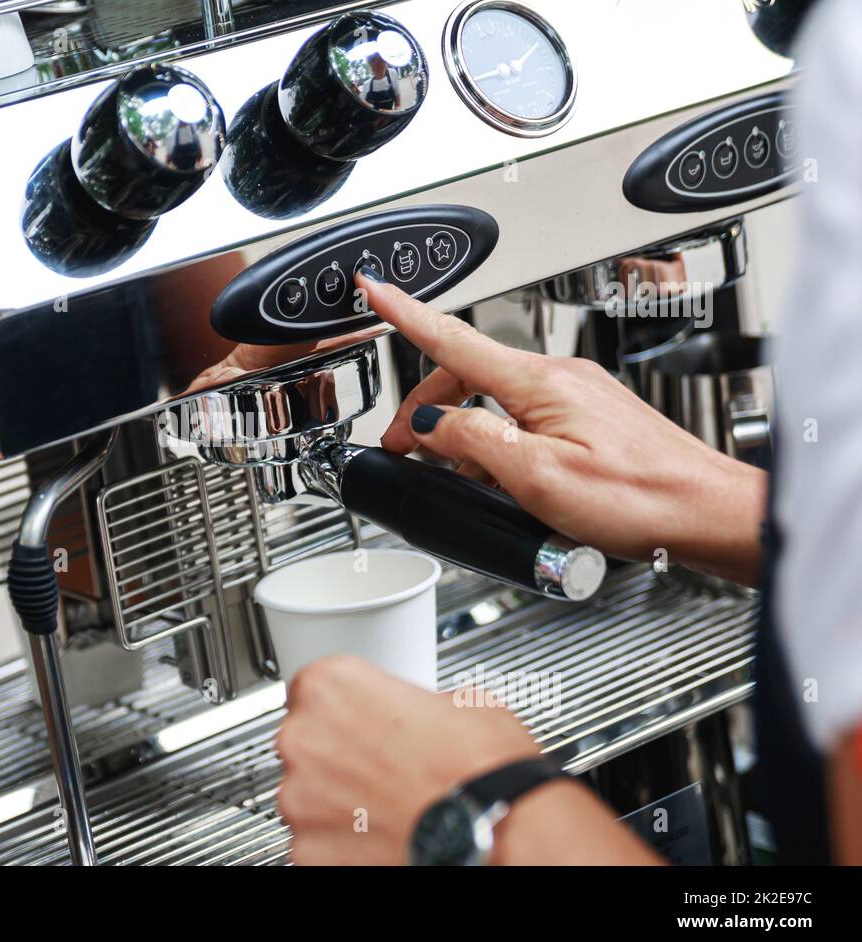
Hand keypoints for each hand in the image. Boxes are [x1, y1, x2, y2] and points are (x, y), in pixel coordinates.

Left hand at [276, 656, 660, 864]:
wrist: (498, 830)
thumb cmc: (481, 767)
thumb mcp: (458, 699)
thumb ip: (411, 700)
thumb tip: (416, 712)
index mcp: (330, 687)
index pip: (317, 689)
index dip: (349, 709)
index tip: (368, 722)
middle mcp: (303, 740)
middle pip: (308, 742)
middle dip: (341, 756)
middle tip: (387, 768)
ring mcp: (300, 800)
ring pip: (309, 795)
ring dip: (340, 801)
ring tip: (392, 807)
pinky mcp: (308, 851)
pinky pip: (319, 841)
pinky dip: (344, 843)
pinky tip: (386, 835)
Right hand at [356, 273, 766, 585]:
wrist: (706, 513)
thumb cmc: (640, 498)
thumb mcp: (536, 477)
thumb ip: (472, 442)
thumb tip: (431, 425)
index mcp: (540, 382)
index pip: (453, 339)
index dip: (405, 314)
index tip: (373, 290)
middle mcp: (559, 378)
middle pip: (466, 374)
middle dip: (425, 407)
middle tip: (403, 447)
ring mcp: (576, 395)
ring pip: (495, 398)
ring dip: (460, 429)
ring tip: (446, 472)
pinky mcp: (589, 418)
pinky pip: (523, 416)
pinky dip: (494, 438)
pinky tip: (493, 475)